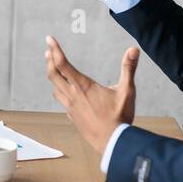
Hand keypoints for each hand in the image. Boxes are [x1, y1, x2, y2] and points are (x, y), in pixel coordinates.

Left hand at [45, 36, 138, 154]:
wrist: (112, 142)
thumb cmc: (120, 117)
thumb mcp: (127, 90)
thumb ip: (128, 68)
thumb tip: (133, 50)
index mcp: (83, 86)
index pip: (63, 64)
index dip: (55, 49)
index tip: (49, 39)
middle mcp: (73, 95)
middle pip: (53, 74)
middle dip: (49, 60)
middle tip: (49, 50)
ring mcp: (70, 107)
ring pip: (55, 88)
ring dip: (53, 75)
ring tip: (53, 67)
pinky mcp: (72, 117)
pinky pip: (61, 100)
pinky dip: (60, 91)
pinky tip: (64, 91)